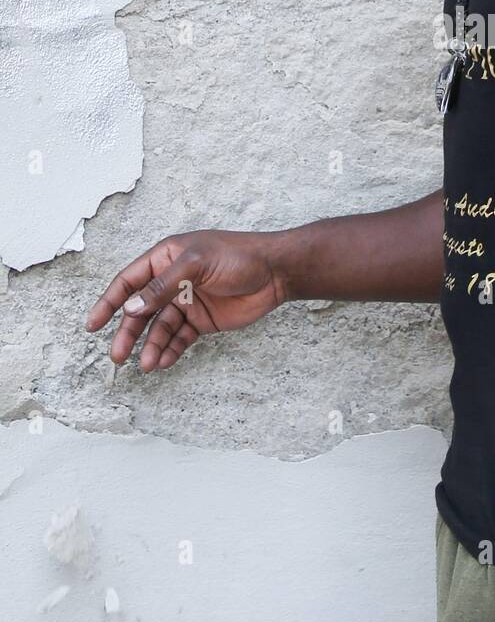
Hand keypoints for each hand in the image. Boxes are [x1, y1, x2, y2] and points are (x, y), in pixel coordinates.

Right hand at [86, 230, 287, 370]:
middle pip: (141, 310)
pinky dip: (170, 350)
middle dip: (128, 333)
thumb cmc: (238, 256)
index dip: (109, 302)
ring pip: (159, 328)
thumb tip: (131, 307)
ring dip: (151, 346)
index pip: (129, 281)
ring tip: (147, 364)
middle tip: (117, 355)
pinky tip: (163, 362)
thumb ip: (163, 286)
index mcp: (166, 258)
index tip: (92, 325)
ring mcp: (187, 302)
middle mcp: (172, 281)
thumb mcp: (197, 264)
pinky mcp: (202, 321)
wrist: (276, 272)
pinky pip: (180, 338)